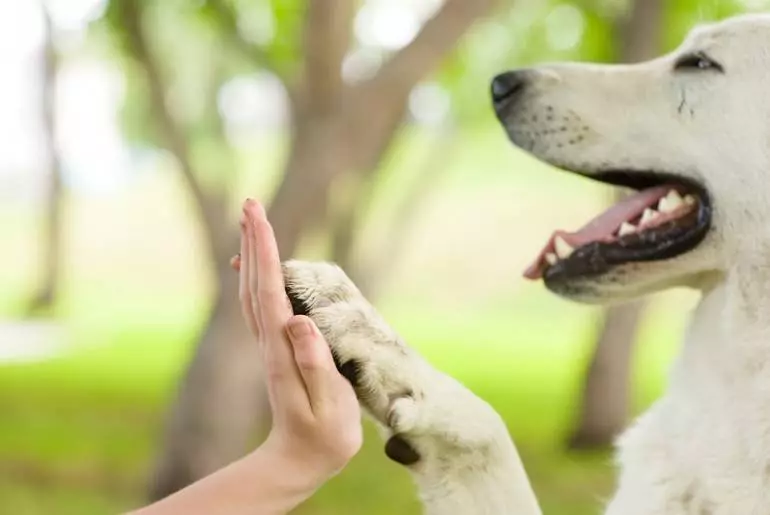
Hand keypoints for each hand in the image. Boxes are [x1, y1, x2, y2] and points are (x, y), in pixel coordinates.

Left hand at [235, 199, 361, 482]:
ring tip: (252, 222)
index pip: (271, 293)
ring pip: (254, 290)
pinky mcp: (276, 348)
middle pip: (255, 283)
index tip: (259, 218)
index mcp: (282, 352)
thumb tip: (298, 320)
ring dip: (253, 254)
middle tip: (250, 203)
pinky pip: (262, 303)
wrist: (299, 459)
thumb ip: (315, 364)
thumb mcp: (327, 406)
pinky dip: (259, 275)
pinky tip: (260, 263)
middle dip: (254, 242)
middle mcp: (269, 343)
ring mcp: (270, 345)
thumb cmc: (323, 437)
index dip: (266, 254)